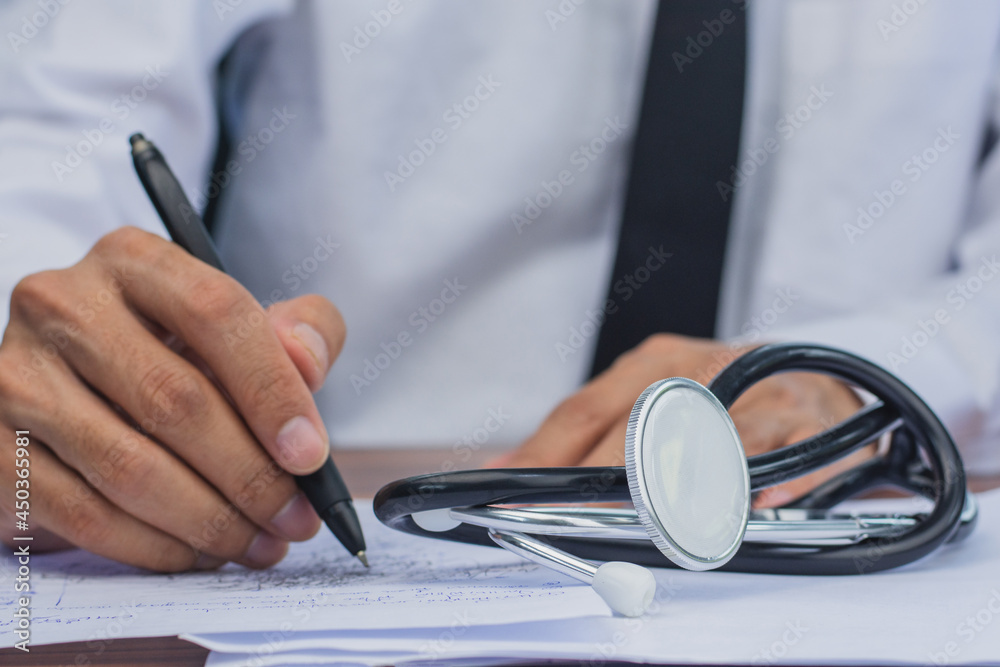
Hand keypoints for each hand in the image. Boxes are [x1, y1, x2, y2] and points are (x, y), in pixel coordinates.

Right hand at [0, 227, 344, 570]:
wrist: (73, 391)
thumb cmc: (173, 357)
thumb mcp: (241, 331)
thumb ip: (296, 334)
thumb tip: (307, 362)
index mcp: (136, 262)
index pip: (216, 313)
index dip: (272, 389)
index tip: (310, 453)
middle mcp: (65, 306)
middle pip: (174, 399)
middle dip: (251, 474)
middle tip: (295, 517)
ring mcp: (18, 376)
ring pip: (130, 467)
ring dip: (210, 521)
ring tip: (258, 542)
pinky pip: (85, 514)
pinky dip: (156, 546)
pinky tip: (200, 552)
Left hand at [493, 334, 870, 504]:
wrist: (824, 384)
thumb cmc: (728, 397)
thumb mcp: (657, 400)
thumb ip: (590, 433)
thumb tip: (511, 464)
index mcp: (657, 363)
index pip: (584, 411)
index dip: (542, 456)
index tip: (507, 491)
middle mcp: (702, 369)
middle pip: (633, 431)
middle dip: (593, 484)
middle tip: (560, 520)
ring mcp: (756, 394)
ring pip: (699, 445)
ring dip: (670, 489)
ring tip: (643, 520)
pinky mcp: (810, 423)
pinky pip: (780, 460)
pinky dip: (759, 488)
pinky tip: (743, 508)